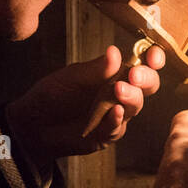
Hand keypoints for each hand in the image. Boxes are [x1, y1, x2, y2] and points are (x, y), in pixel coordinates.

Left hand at [7, 44, 164, 174]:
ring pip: (135, 107)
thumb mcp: (72, 77)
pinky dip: (116, 120)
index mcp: (116, 74)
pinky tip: (115, 112)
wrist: (34, 123)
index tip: (153, 57)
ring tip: (118, 91)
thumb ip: (95, 68)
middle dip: (146, 79)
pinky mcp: (107, 135)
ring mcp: (117, 116)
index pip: (143, 64)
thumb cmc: (54, 95)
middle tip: (134, 75)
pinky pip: (117, 128)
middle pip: (148, 86)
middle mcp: (121, 94)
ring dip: (130, 97)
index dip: (153, 59)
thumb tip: (115, 52)